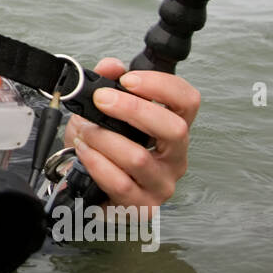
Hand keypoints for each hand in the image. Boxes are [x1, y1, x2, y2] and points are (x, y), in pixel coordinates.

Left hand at [62, 58, 199, 206]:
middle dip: (133, 109)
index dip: (161, 86)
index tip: (128, 80)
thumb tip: (110, 66)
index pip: (188, 101)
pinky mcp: (143, 207)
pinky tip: (85, 153)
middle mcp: (175, 157)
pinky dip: (97, 164)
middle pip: (174, 129)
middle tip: (102, 101)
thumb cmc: (105, 149)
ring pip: (140, 158)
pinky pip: (121, 184)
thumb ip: (108, 84)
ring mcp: (162, 184)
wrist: (89, 188)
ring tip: (84, 132)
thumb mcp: (104, 113)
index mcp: (172, 129)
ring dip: (104, 139)